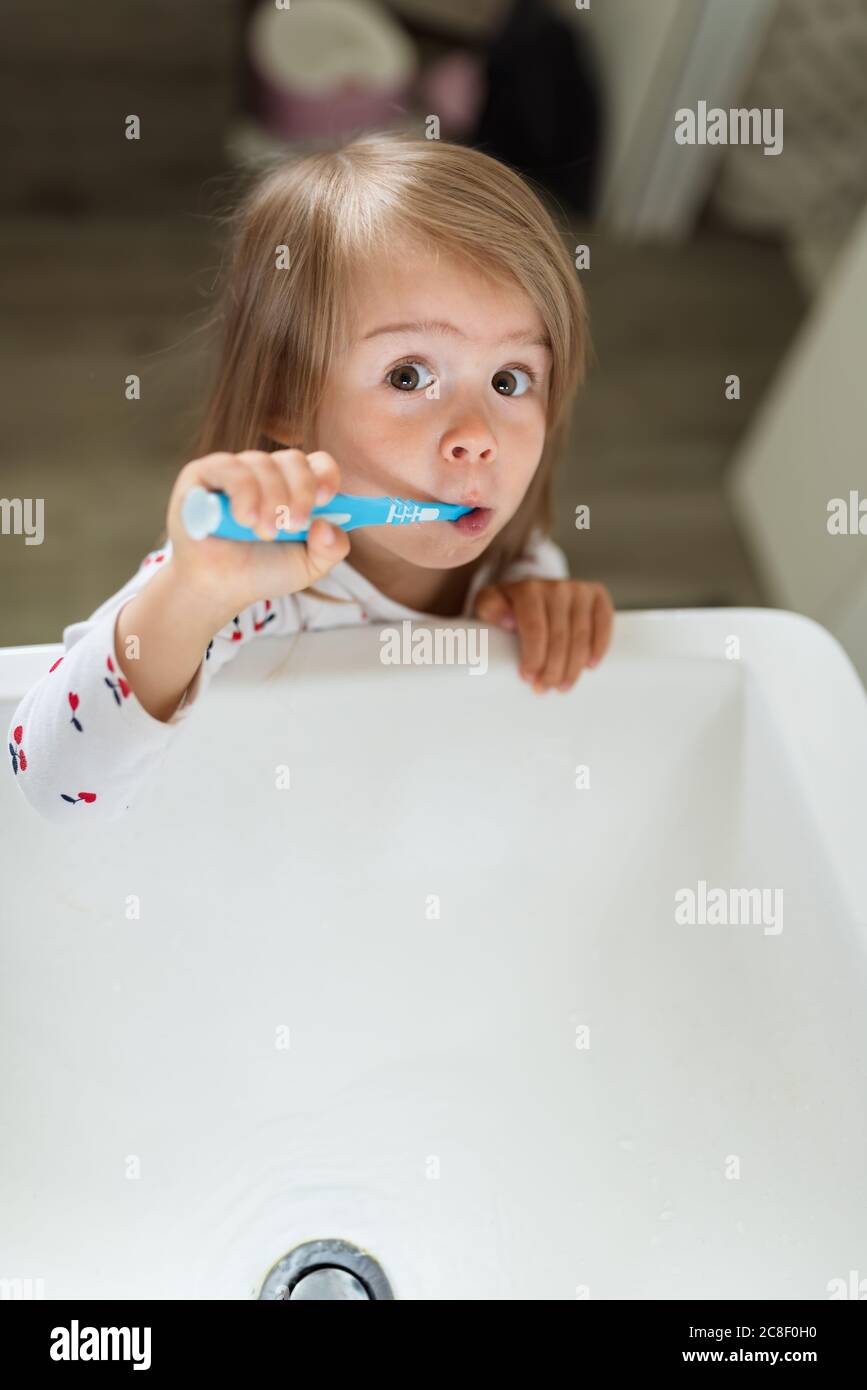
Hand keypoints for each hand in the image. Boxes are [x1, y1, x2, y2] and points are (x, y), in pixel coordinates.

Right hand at [165, 449, 350, 622]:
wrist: (219, 588)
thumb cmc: (261, 572)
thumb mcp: (308, 566)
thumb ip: (332, 548)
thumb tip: (329, 524)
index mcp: (295, 488)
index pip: (318, 464)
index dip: (326, 476)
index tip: (325, 500)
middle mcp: (266, 473)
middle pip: (294, 460)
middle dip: (300, 494)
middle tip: (292, 527)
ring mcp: (235, 470)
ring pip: (263, 463)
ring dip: (270, 500)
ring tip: (263, 533)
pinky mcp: (203, 473)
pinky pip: (230, 467)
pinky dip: (244, 494)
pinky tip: (243, 520)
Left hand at [474, 578, 613, 691]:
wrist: (535, 591)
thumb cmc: (510, 605)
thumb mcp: (490, 603)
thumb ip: (490, 608)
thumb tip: (508, 621)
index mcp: (528, 589)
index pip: (535, 628)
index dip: (534, 656)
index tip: (528, 678)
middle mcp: (556, 587)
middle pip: (559, 637)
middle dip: (553, 669)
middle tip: (545, 688)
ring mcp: (579, 590)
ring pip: (581, 636)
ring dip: (573, 667)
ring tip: (563, 686)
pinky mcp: (597, 594)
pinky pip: (604, 624)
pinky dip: (599, 647)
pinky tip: (590, 666)